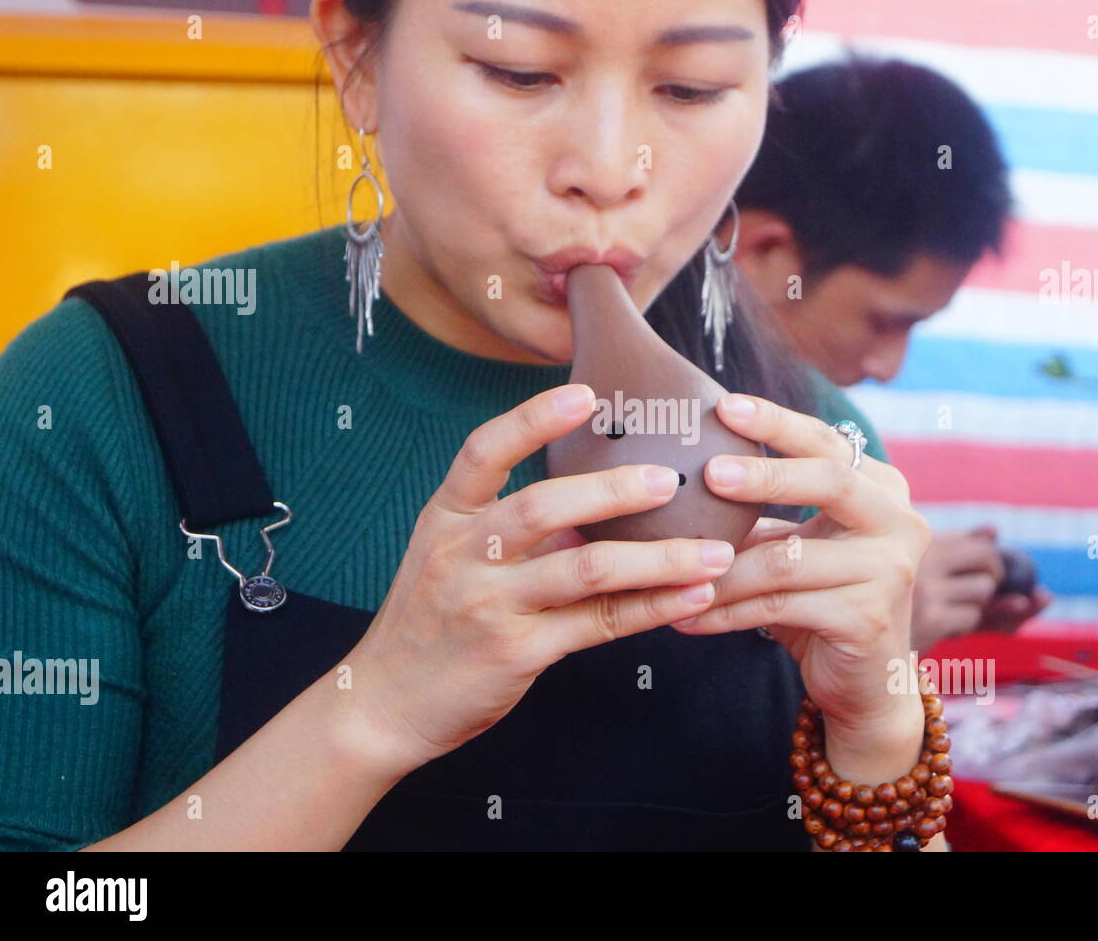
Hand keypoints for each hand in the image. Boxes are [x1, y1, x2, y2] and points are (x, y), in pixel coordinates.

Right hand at [345, 383, 736, 778]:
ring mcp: (488, 605)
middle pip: (543, 507)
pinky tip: (690, 597)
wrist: (382, 703)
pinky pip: (596, 625)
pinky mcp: (515, 653)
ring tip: (714, 552)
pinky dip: (650, 609)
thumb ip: (514, 529)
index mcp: (446, 517)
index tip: (587, 394)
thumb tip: (599, 498)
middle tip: (670, 480)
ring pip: (585, 569)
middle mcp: (463, 555)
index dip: (533, 418)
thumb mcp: (451, 557)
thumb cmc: (431, 622)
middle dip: (613, 490)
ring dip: (658, 559)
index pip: (483, 451)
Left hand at [672, 393, 932, 763]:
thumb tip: (679, 469)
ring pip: (789, 557)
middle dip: (766, 473)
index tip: (725, 406)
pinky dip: (726, 612)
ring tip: (671, 568)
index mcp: (881, 487)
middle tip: (709, 471)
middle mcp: (899, 519)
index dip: (777, 423)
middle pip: (829, 480)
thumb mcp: (795, 545)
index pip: (828, 442)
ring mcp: (890, 570)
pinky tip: (686, 617)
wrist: (866, 683)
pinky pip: (779, 606)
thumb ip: (761, 509)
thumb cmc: (819, 600)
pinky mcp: (868, 617)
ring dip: (722, 567)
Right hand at [911, 526, 1051, 651]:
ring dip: (975, 604)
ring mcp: (926, 587)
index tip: (982, 573)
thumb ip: (958, 548)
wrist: (866, 637)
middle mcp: (920, 556)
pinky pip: (971, 617)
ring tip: (947, 610)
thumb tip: (993, 529)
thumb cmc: (897, 597)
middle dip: (994, 574)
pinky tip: (938, 626)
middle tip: (980, 591)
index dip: (988, 559)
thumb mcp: (923, 564)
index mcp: (917, 538)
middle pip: (986, 556)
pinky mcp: (931, 619)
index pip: (976, 540)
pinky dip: (962, 625)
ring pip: (983, 589)